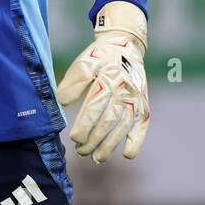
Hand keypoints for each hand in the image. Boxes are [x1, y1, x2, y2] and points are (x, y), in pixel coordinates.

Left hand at [56, 1, 149, 163]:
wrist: (126, 46)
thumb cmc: (100, 56)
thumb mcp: (84, 62)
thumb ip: (73, 82)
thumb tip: (61, 103)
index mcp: (108, 79)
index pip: (96, 106)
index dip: (85, 124)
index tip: (74, 138)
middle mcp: (124, 90)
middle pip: (109, 120)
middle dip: (94, 139)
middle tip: (80, 151)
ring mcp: (136, 99)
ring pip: (124, 127)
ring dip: (111, 145)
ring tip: (97, 158)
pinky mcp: (143, 106)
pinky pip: (142, 126)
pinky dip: (136, 141)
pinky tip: (127, 154)